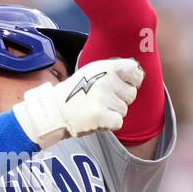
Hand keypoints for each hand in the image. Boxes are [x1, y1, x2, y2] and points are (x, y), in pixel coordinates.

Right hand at [13, 58, 143, 147]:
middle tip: (101, 100)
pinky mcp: (100, 115)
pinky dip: (109, 124)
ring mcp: (103, 98)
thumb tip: (138, 71)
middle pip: (131, 94)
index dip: (134, 80)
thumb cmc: (76, 92)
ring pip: (124, 110)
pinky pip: (118, 122)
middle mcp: (105, 80)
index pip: (134, 70)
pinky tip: (96, 118)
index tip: (126, 85)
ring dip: (112, 112)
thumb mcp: (92, 72)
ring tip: (95, 109)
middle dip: (120, 99)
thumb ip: (114, 70)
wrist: (55, 110)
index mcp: (105, 67)